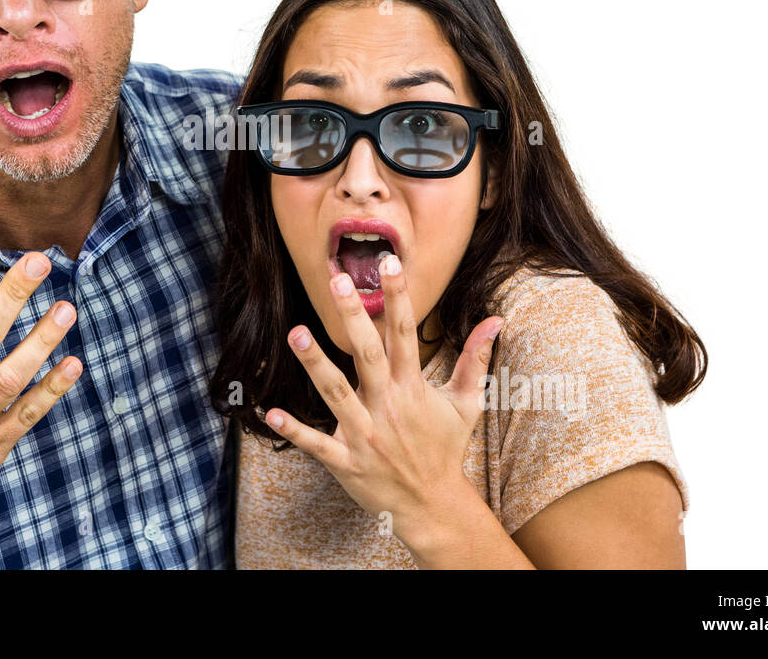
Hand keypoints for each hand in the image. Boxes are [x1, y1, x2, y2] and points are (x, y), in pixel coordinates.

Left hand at [264, 253, 501, 562]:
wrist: (432, 504)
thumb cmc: (444, 448)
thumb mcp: (467, 403)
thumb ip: (475, 359)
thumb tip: (495, 320)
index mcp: (412, 388)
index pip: (405, 333)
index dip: (398, 296)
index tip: (389, 262)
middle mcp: (387, 405)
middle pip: (368, 354)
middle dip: (353, 317)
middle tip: (338, 281)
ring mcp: (366, 434)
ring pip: (336, 393)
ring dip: (315, 364)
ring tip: (296, 333)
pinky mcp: (347, 461)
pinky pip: (317, 444)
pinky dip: (294, 430)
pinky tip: (271, 412)